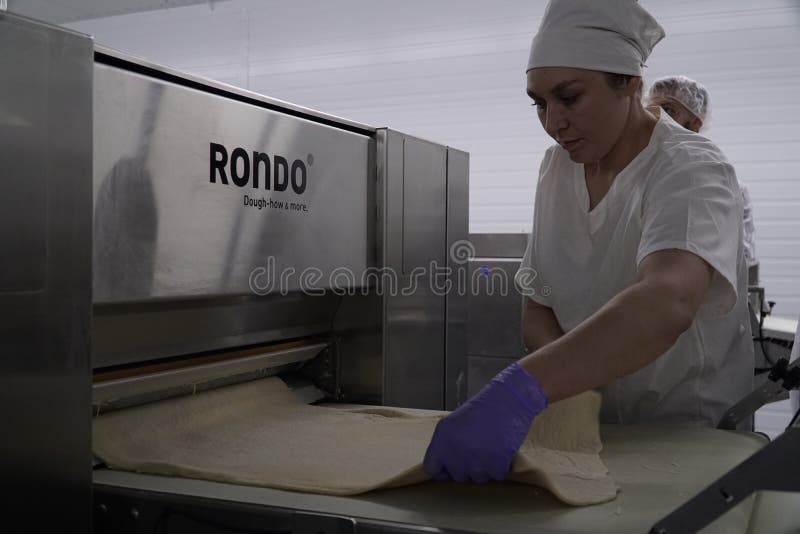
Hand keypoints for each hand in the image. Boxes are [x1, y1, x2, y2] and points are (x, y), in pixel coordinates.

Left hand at [423, 362, 547, 482]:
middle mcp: (455, 452)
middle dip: (467, 467)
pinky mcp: (495, 465)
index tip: (450, 468)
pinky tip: (501, 450)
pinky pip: (496, 476)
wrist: (508, 400)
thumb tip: (445, 466)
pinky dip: (501, 467)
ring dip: (485, 468)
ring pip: (477, 478)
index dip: (443, 470)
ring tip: (490, 447)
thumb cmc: (483, 408)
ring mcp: (475, 460)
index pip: (432, 468)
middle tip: (478, 450)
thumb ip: (446, 445)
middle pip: (457, 476)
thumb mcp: (453, 423)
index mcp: (441, 439)